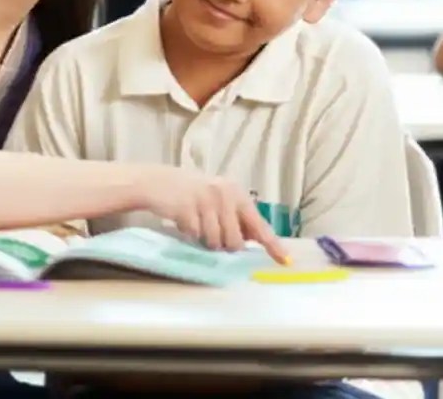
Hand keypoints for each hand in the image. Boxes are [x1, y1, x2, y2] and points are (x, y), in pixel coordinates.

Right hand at [137, 165, 289, 263]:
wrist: (157, 182)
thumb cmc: (191, 193)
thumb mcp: (218, 199)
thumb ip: (236, 217)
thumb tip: (253, 239)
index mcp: (237, 193)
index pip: (259, 224)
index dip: (272, 245)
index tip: (285, 261)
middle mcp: (225, 195)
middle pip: (235, 242)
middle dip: (224, 244)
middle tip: (210, 230)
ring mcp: (206, 201)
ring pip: (215, 242)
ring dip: (205, 240)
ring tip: (197, 223)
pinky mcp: (188, 209)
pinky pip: (196, 237)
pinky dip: (190, 234)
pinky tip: (184, 220)